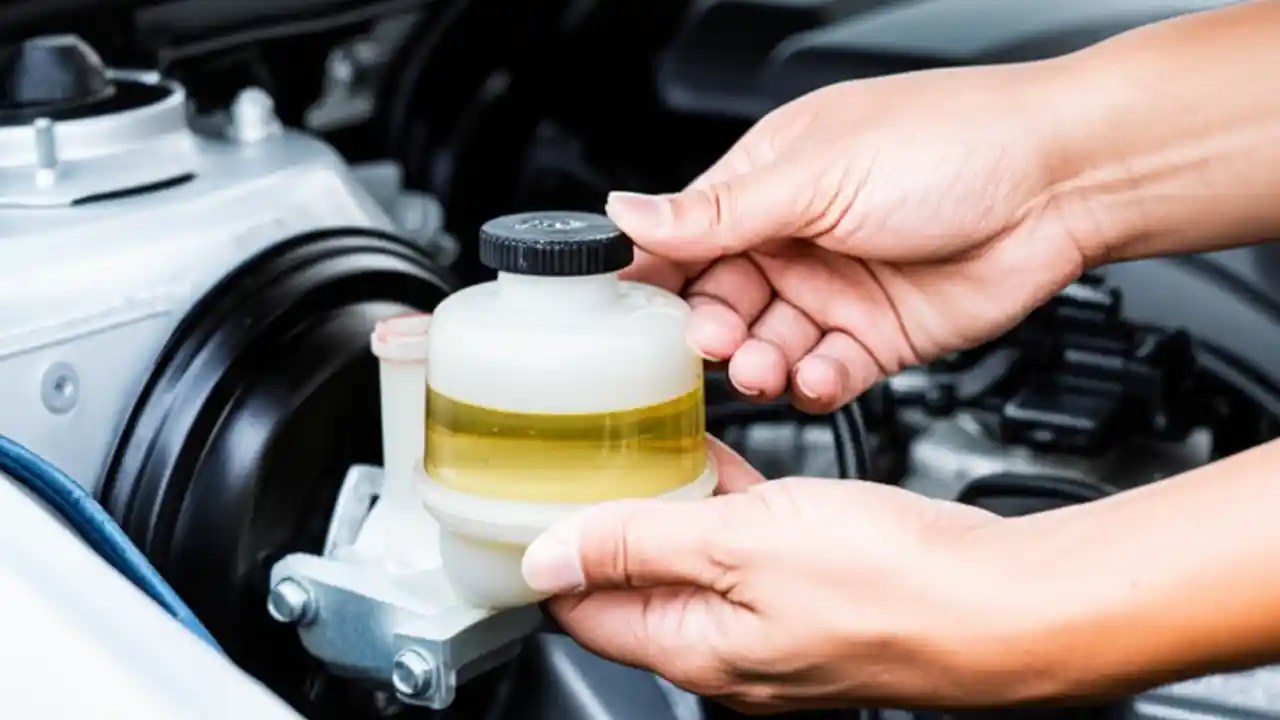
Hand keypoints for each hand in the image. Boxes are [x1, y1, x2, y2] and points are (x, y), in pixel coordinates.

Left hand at [521, 440, 1037, 712]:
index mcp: (697, 651)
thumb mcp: (740, 546)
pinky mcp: (816, 595)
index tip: (532, 502)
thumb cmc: (891, 584)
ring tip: (641, 452)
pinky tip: (721, 462)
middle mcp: (731, 651)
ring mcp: (775, 625)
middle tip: (584, 463)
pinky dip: (724, 508)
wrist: (1003, 600)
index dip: (550, 556)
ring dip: (665, 510)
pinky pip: (747, 549)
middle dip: (604, 527)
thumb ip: (637, 545)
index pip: (584, 611)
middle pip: (634, 586)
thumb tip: (547, 559)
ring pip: (693, 562)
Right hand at [612, 62, 1096, 412]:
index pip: (686, 237)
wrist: (1063, 182)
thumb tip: (627, 212)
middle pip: (720, 301)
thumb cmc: (954, 142)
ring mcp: (837, 289)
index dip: (654, 279)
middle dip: (708, 329)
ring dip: (758, 363)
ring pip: (769, 345)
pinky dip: (815, 383)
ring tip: (762, 367)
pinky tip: (818, 375)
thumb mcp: (818, 175)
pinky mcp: (878, 336)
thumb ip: (719, 211)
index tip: (628, 319)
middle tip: (714, 340)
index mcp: (770, 182)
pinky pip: (827, 374)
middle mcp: (797, 238)